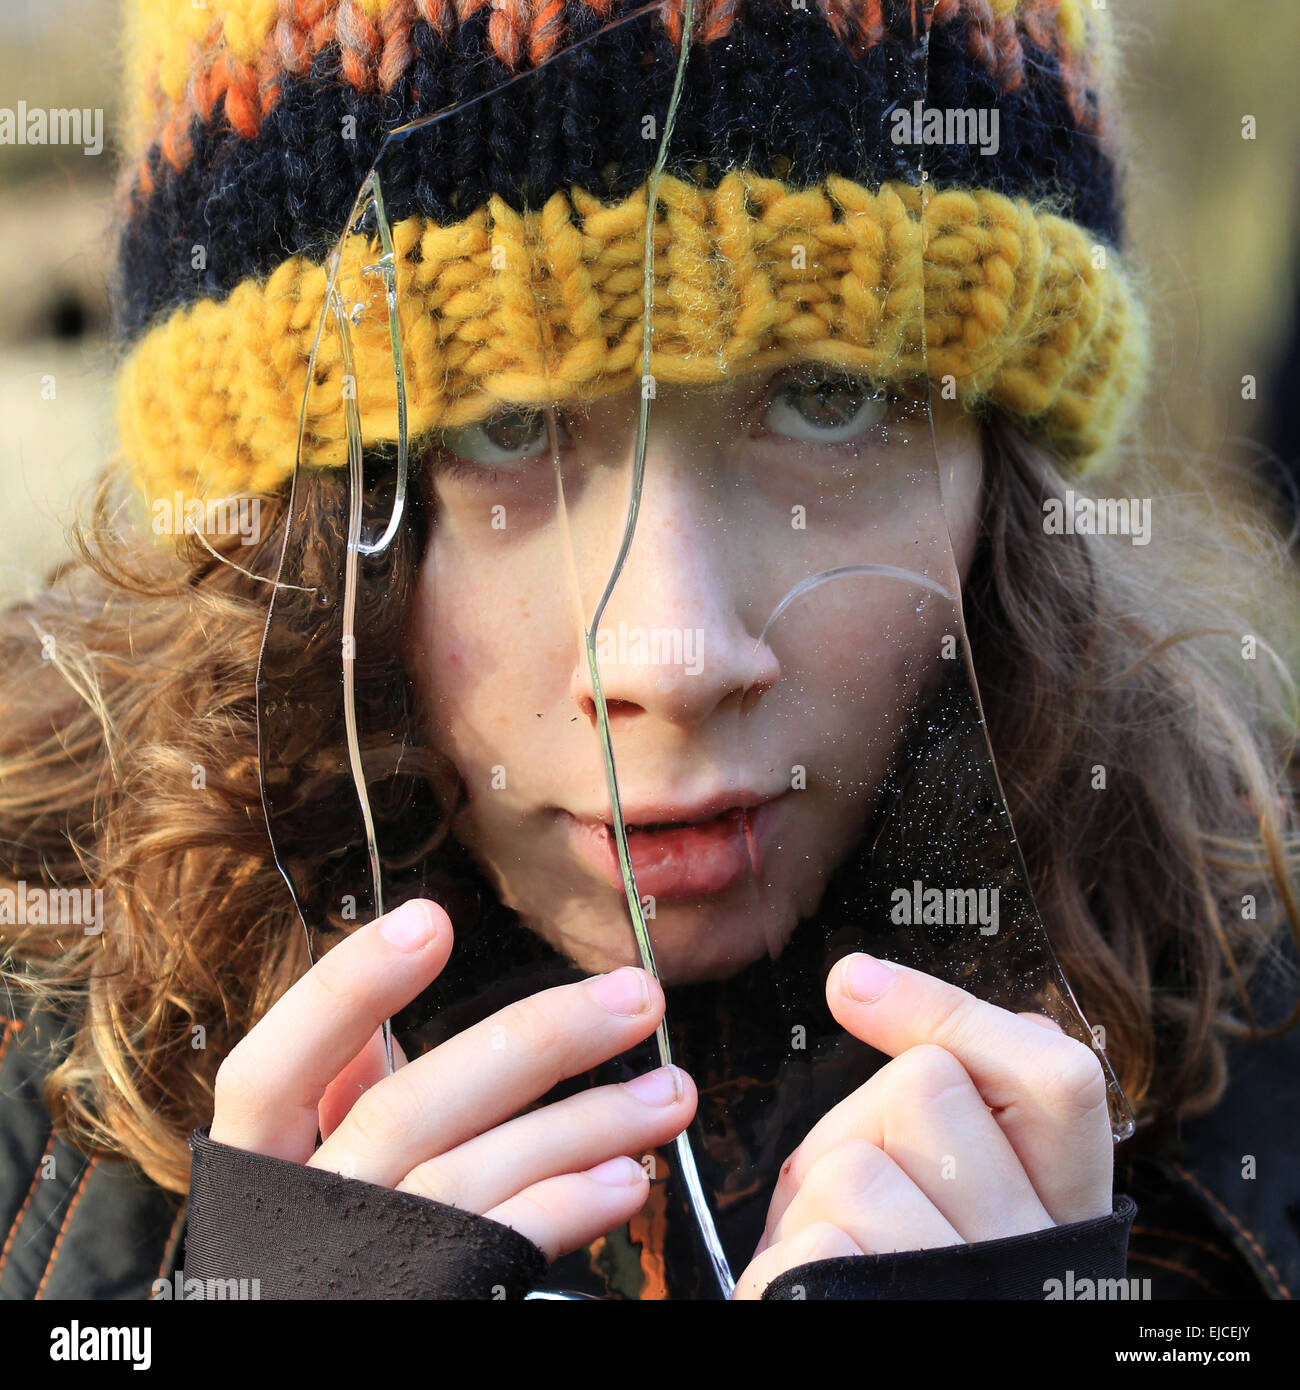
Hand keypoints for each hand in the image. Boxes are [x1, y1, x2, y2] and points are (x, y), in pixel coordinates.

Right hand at [210, 899, 695, 1260]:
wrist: (306, 1351)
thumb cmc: (316, 1254)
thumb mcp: (296, 1183)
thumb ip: (332, 1108)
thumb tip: (373, 1033)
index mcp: (254, 1167)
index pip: (270, 1070)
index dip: (344, 992)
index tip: (430, 920)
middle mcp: (294, 1219)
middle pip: (403, 1113)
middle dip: (533, 1042)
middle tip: (638, 995)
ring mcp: (353, 1268)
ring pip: (468, 1179)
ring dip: (585, 1125)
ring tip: (669, 1093)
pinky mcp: (414, 1304)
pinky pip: (497, 1251)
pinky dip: (563, 1208)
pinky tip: (624, 1178)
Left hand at [732, 954, 1111, 1298]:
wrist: (851, 1347)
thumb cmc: (889, 1278)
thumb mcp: (937, 1189)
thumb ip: (936, 1110)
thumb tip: (870, 985)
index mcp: (1063, 1207)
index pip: (1058, 1078)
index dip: (954, 1011)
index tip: (852, 983)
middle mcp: (1039, 1258)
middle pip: (925, 1090)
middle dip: (859, 1122)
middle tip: (863, 1194)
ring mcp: (974, 1299)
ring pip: (856, 1167)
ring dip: (816, 1200)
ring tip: (839, 1255)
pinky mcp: (891, 1328)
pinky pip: (814, 1245)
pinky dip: (786, 1263)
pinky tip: (814, 1296)